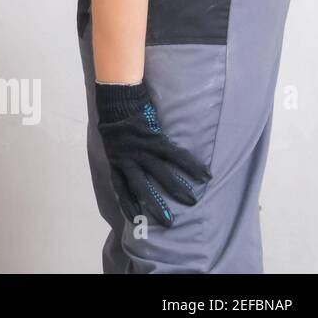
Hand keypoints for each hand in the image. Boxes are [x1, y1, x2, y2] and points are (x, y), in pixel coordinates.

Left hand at [95, 81, 212, 227]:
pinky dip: (190, 165)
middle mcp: (127, 158)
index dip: (128, 203)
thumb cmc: (115, 116)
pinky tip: (205, 175)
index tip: (135, 219)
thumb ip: (120, 153)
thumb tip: (129, 162)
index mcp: (115, 160)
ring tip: (192, 201)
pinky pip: (175, 156)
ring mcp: (141, 149)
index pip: (120, 187)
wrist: (116, 95)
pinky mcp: (155, 138)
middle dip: (155, 205)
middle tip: (168, 223)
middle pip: (140, 187)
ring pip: (160, 174)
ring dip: (177, 189)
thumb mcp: (112, 140)